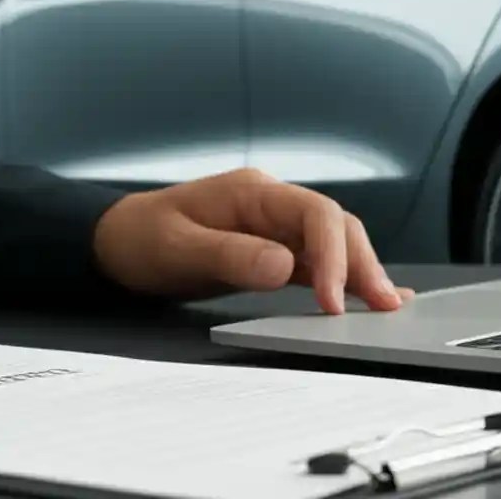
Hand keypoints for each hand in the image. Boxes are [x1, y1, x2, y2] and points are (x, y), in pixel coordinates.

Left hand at [93, 169, 415, 313]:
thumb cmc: (140, 239)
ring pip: (332, 245)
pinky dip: (341, 280)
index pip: (315, 214)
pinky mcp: (270, 251)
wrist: (113, 242)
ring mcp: (273, 227)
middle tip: (385, 307)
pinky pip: (315, 263)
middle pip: (335, 227)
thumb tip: (286, 266)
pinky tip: (365, 297)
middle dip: (362, 264)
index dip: (334, 256)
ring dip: (359, 273)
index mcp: (253, 193)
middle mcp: (271, 205)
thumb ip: (231, 255)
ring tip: (387, 307)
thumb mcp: (178, 249)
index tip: (334, 301)